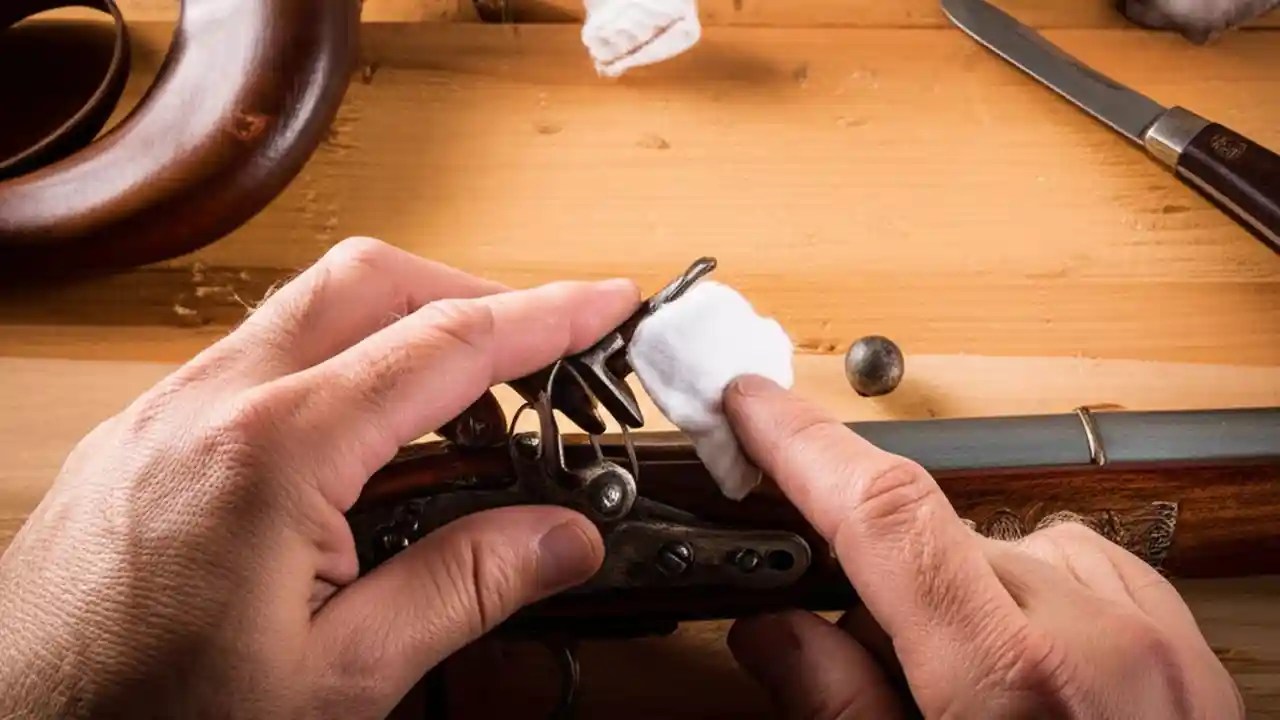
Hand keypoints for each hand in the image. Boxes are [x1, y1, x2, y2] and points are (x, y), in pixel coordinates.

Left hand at [0, 237, 640, 718]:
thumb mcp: (337, 679)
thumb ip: (462, 589)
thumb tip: (561, 540)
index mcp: (267, 453)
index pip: (442, 347)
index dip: (542, 317)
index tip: (603, 302)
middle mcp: (204, 406)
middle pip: (367, 281)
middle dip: (468, 296)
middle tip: (536, 351)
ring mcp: (160, 415)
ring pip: (306, 312)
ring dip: (398, 334)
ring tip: (456, 416)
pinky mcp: (139, 440)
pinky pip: (255, 361)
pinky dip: (332, 372)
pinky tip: (358, 451)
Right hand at [721, 376, 1242, 718]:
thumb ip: (839, 710)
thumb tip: (770, 634)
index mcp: (1012, 683)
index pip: (886, 514)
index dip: (805, 444)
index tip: (754, 407)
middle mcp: (1096, 637)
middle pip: (940, 541)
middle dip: (884, 578)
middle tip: (869, 655)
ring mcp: (1156, 637)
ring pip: (1008, 552)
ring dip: (964, 597)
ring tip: (970, 691)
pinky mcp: (1186, 642)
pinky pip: (1081, 571)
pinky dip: (1033, 601)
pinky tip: (1032, 671)